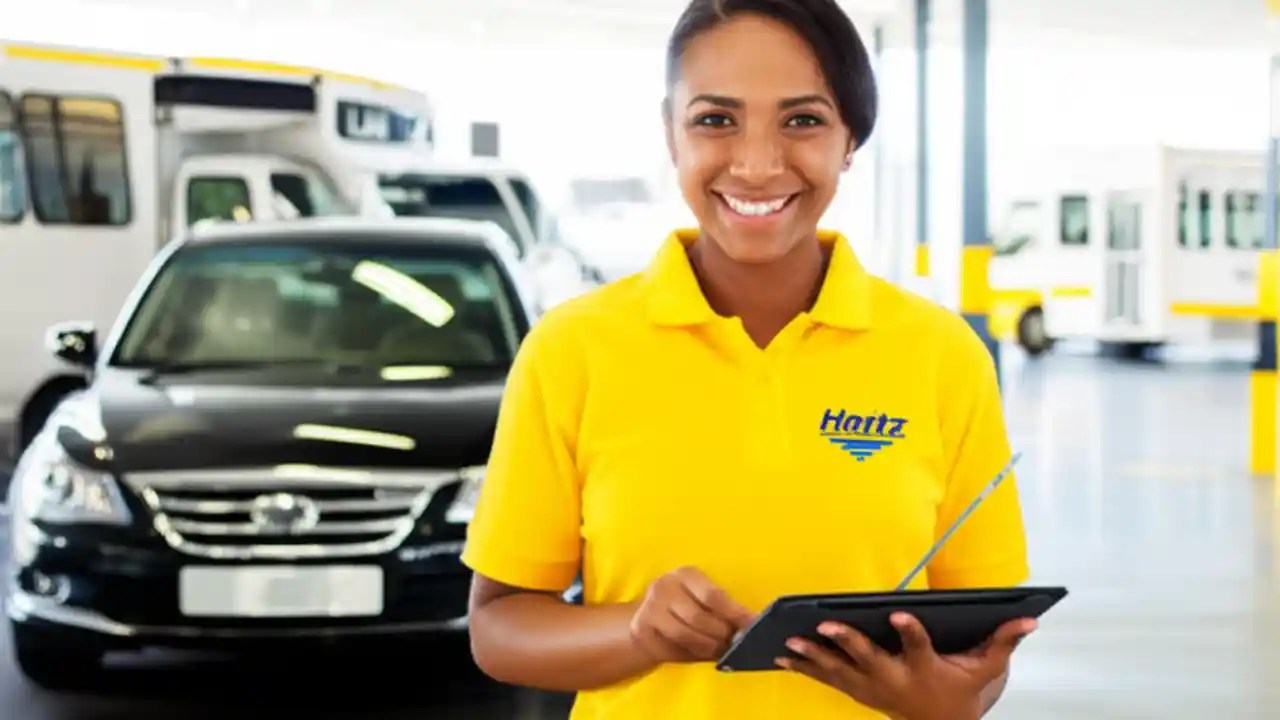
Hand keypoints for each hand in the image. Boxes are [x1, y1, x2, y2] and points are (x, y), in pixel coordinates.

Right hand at [628, 566, 756, 663]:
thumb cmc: (685, 608)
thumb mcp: (704, 600)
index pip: (713, 595)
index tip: (752, 626)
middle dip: (720, 633)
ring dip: (708, 646)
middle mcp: (665, 585)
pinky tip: (701, 651)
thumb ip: (725, 611)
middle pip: (699, 616)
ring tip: (719, 649)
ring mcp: (650, 606)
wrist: (647, 619)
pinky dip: (692, 652)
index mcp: (686, 574)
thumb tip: (750, 624)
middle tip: (733, 642)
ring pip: (685, 633)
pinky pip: (672, 645)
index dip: (735, 613)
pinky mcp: (642, 627)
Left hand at [778, 613, 1036, 719]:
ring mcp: (872, 689)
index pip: (919, 647)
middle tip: (825, 624)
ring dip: (813, 657)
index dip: (910, 631)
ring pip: (839, 671)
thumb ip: (1004, 641)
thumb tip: (1032, 617)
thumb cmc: (960, 690)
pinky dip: (804, 667)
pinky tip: (781, 656)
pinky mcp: (858, 691)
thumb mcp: (985, 669)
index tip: (897, 613)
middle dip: (847, 642)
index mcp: (925, 669)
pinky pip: (826, 678)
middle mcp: (895, 681)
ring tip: (788, 641)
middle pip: (868, 660)